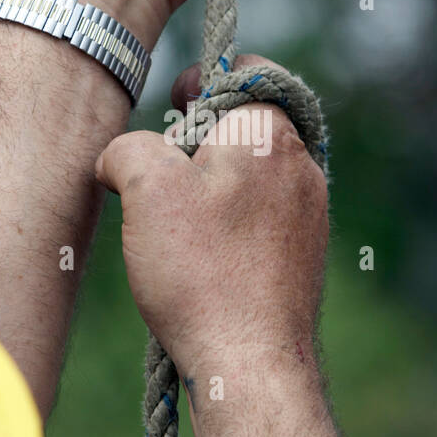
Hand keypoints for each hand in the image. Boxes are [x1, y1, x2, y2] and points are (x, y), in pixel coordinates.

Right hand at [95, 55, 328, 380]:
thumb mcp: (146, 187)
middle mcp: (302, 166)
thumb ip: (131, 146)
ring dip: (213, 185)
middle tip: (161, 174)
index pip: (246, 73)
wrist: (250, 363)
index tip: (173, 103)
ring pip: (253, 173)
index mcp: (269, 134)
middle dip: (201, 140)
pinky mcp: (305, 254)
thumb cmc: (201, 272)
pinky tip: (201, 259)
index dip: (202, 80)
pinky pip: (263, 216)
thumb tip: (126, 155)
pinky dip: (230, 222)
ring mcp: (310, 213)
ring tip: (176, 226)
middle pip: (246, 125)